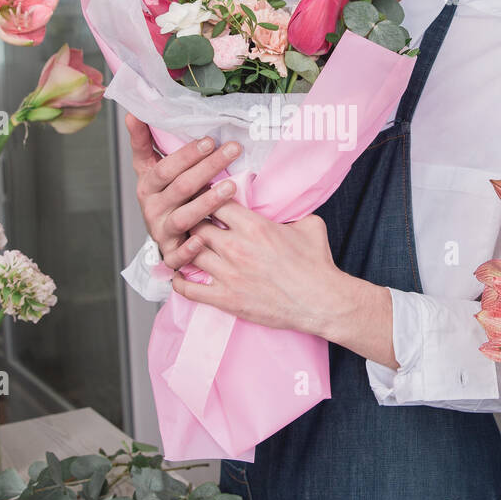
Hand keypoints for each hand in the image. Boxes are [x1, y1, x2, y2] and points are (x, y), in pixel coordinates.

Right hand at [126, 112, 242, 273]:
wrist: (162, 233)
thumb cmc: (163, 195)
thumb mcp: (150, 167)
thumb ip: (143, 141)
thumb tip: (132, 112)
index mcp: (147, 184)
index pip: (165, 167)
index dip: (186, 155)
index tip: (209, 140)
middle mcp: (151, 207)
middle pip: (181, 187)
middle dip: (208, 168)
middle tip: (233, 151)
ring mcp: (160, 230)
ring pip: (185, 217)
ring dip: (208, 203)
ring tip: (231, 187)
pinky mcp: (170, 252)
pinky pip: (178, 254)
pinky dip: (190, 248)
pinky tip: (204, 238)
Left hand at [173, 201, 354, 337]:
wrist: (321, 301)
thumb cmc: (317, 264)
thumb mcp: (309, 224)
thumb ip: (288, 211)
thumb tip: (281, 203)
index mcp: (254, 226)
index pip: (214, 201)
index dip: (206, 197)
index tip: (203, 198)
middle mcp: (236, 247)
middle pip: (194, 224)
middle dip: (191, 220)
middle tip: (188, 221)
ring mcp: (228, 275)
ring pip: (188, 253)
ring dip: (184, 248)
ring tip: (183, 245)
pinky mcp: (226, 299)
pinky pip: (189, 289)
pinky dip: (179, 281)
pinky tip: (179, 274)